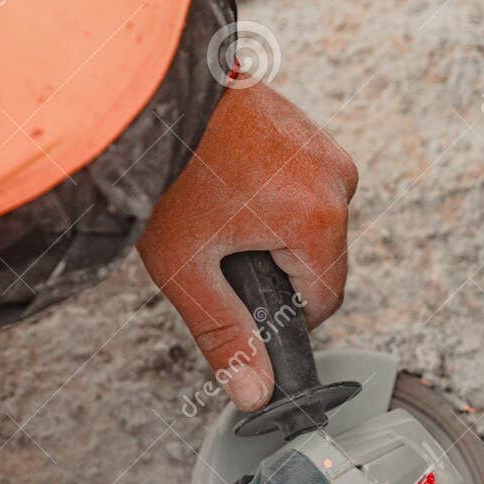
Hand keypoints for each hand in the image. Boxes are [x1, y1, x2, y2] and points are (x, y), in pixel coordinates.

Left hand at [137, 81, 358, 409]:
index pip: (324, 301)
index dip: (282, 314)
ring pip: (310, 224)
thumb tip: (255, 394)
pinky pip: (302, 186)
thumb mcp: (186, 269)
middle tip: (215, 246)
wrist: (149, 88)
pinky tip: (226, 183)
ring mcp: (324, 147)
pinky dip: (271, 195)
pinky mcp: (308, 128)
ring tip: (216, 209)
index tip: (239, 298)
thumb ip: (225, 336)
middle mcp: (335, 180)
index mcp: (317, 220)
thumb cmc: (165, 170)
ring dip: (271, 231)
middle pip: (319, 261)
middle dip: (273, 267)